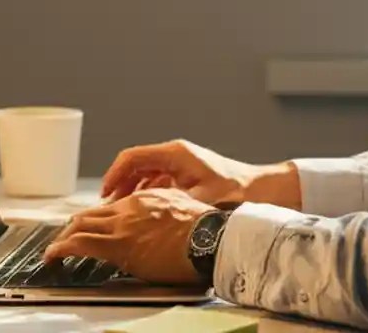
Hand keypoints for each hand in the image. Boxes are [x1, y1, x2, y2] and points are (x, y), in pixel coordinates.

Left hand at [42, 188, 213, 285]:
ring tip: (55, 251)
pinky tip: (53, 257)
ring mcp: (122, 225)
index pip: (112, 206)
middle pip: (91, 214)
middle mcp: (130, 207)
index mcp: (147, 199)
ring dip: (63, 239)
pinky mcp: (118, 246)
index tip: (92, 229)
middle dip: (74, 227)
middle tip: (66, 239)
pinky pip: (79, 244)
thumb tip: (169, 226)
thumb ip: (169, 214)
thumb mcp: (186, 212)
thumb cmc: (207, 231)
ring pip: (80, 226)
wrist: (211, 238)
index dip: (97, 219)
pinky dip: (60, 249)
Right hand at [101, 139, 301, 209]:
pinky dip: (146, 194)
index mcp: (175, 154)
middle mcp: (175, 155)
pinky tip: (143, 212)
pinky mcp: (185, 175)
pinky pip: (157, 181)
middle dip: (119, 186)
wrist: (263, 190)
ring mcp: (180, 164)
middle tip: (108, 209)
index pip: (132, 158)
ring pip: (145, 174)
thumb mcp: (201, 199)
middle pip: (135, 166)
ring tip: (121, 213)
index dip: (113, 175)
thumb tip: (145, 213)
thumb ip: (171, 204)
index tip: (104, 195)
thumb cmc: (237, 192)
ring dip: (132, 192)